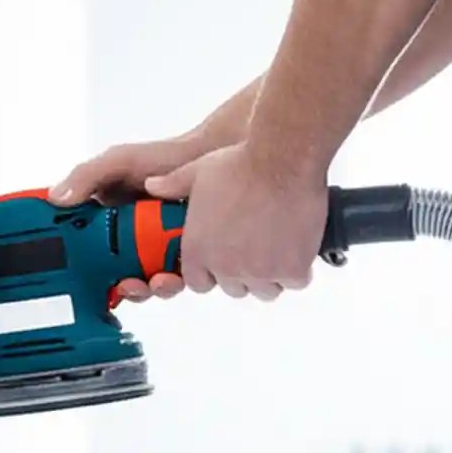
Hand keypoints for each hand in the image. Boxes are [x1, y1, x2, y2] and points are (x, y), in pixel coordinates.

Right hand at [48, 133, 216, 302]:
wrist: (211, 156)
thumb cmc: (164, 157)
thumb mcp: (117, 162)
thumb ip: (86, 176)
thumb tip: (56, 198)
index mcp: (105, 220)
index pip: (85, 251)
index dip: (80, 270)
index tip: (79, 279)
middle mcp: (128, 238)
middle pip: (114, 274)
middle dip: (119, 286)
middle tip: (124, 284)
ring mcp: (155, 250)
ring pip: (145, 282)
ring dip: (148, 289)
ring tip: (154, 281)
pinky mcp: (181, 258)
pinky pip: (173, 280)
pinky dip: (172, 283)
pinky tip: (174, 275)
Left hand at [143, 142, 327, 300]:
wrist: (282, 161)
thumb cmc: (240, 164)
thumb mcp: (197, 173)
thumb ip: (173, 185)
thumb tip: (152, 186)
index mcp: (198, 250)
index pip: (198, 283)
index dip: (211, 272)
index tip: (223, 258)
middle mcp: (225, 267)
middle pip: (234, 287)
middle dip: (243, 272)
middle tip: (255, 246)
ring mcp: (259, 272)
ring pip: (265, 290)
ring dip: (271, 274)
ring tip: (278, 246)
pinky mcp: (292, 270)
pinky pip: (296, 282)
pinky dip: (299, 268)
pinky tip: (298, 245)